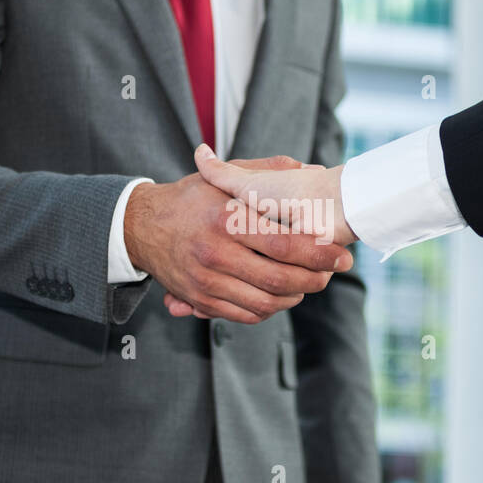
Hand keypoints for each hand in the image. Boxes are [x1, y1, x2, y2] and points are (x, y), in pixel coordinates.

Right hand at [125, 159, 352, 324]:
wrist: (141, 226)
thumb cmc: (190, 198)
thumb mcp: (223, 177)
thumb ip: (264, 172)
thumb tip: (308, 167)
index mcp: (227, 220)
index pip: (285, 244)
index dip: (319, 254)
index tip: (341, 254)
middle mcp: (216, 253)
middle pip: (280, 279)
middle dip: (315, 280)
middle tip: (332, 274)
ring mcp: (207, 281)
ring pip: (266, 303)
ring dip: (294, 298)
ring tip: (309, 285)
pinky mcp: (201, 300)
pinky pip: (245, 315)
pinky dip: (270, 310)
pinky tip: (282, 296)